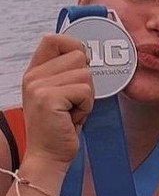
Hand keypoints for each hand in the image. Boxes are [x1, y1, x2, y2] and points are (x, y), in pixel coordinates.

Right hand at [20, 34, 93, 169]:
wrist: (47, 157)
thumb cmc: (59, 128)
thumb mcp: (59, 94)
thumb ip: (65, 73)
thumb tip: (85, 54)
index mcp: (34, 72)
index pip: (53, 39)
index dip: (74, 46)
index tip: (81, 65)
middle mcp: (33, 76)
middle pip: (78, 56)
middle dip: (85, 81)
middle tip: (74, 102)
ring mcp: (39, 86)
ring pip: (85, 74)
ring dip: (87, 96)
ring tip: (72, 111)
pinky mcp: (49, 98)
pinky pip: (85, 91)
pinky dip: (86, 106)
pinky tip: (72, 118)